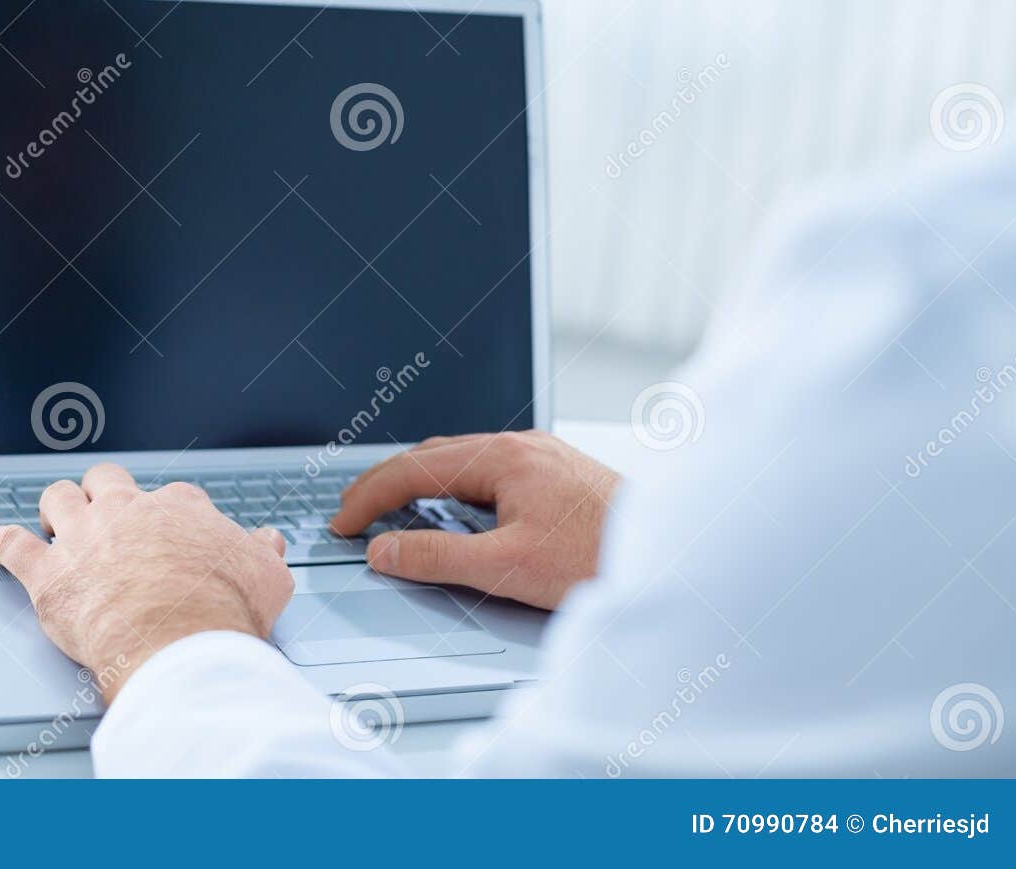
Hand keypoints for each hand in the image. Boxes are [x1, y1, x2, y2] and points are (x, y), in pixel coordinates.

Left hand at [0, 462, 294, 701]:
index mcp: (178, 510)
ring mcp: (84, 538)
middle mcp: (127, 512)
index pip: (172, 495)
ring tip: (54, 520)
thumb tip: (270, 542)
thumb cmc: (222, 612)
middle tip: (104, 511)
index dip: (167, 511)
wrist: (178, 643)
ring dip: (55, 508)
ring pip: (57, 499)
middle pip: (107, 480)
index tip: (167, 526)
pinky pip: (12, 546)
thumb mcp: (267, 578)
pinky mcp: (49, 575)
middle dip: (104, 490)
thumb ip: (266, 555)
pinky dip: (3, 543)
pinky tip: (0, 544)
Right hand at [329, 430, 619, 608]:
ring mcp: (543, 456)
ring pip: (463, 460)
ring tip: (395, 511)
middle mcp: (522, 446)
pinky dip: (456, 487)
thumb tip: (384, 551)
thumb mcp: (505, 567)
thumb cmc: (601, 559)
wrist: (672, 556)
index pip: (413, 469)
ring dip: (422, 483)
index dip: (369, 497)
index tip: (343, 523)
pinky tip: (457, 511)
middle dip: (388, 483)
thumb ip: (436, 558)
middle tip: (356, 512)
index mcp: (503, 457)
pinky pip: (490, 469)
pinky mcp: (559, 474)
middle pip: (434, 455)